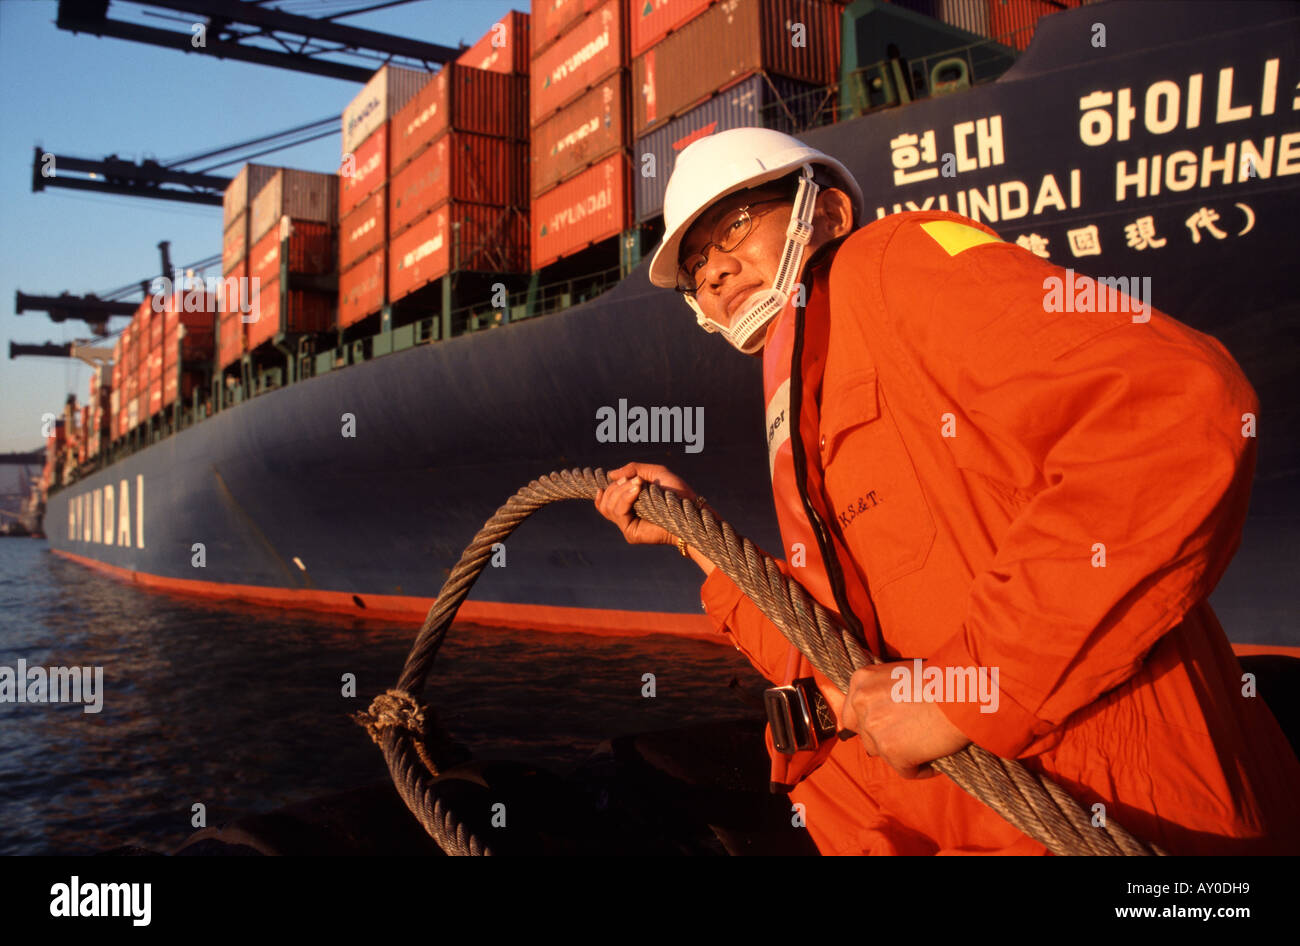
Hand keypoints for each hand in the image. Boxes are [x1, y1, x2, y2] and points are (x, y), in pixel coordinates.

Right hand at [594, 462, 698, 547]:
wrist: (689, 509)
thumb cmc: (676, 492)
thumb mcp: (654, 473)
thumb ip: (633, 469)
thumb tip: (610, 474)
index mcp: (629, 505)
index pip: (605, 503)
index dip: (603, 492)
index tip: (609, 480)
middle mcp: (626, 516)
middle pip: (605, 502)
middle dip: (617, 487)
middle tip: (635, 480)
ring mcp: (628, 525)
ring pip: (608, 507)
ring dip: (621, 490)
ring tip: (638, 484)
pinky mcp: (631, 533)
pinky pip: (618, 513)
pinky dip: (625, 498)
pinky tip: (637, 490)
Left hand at [828, 662, 971, 778]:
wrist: (961, 691)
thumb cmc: (940, 678)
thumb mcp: (900, 674)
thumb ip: (884, 692)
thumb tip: (886, 711)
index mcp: (862, 681)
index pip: (850, 711)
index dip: (868, 721)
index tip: (884, 726)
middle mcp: (862, 703)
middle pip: (864, 734)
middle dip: (882, 738)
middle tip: (906, 737)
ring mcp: (875, 729)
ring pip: (881, 753)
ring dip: (900, 753)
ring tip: (924, 747)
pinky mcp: (893, 752)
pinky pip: (905, 771)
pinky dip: (921, 769)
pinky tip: (935, 762)